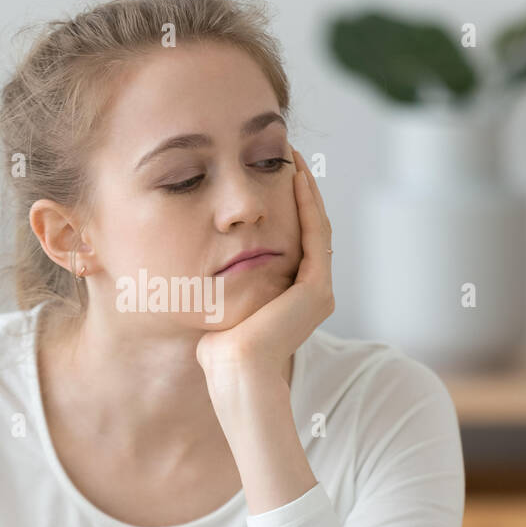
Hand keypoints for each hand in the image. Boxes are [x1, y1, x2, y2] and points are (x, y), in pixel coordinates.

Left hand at [196, 147, 333, 386]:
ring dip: (307, 191)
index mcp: (294, 298)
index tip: (273, 174)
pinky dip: (308, 206)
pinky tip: (295, 179)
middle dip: (301, 192)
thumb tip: (206, 265)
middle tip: (288, 157)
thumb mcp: (225, 305)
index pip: (297, 241)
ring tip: (293, 159)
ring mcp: (319, 291)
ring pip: (317, 227)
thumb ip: (227, 284)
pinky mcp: (317, 289)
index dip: (289, 206)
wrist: (233, 369)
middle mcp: (313, 293)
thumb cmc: (219, 346)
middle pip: (311, 230)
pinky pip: (316, 235)